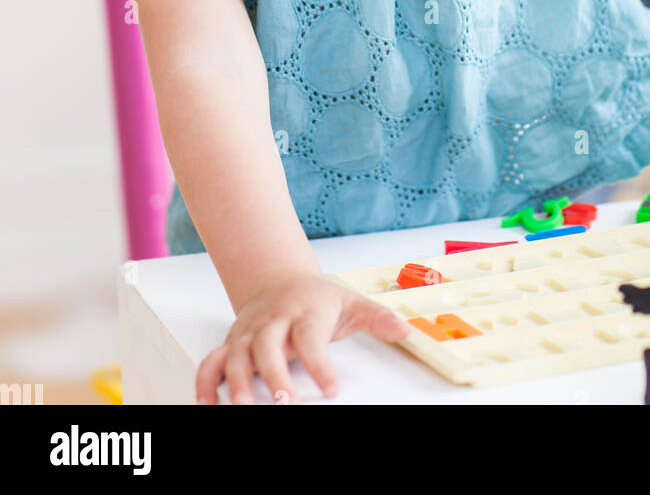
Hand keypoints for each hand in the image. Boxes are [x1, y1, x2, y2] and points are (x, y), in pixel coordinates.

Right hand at [195, 271, 411, 404]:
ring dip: (236, 382)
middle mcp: (272, 322)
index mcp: (304, 312)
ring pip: (236, 355)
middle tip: (285, 401)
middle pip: (268, 345)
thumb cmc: (315, 299)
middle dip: (273, 374)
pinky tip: (209, 405)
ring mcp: (248, 333)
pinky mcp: (231, 344)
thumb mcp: (350, 302)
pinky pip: (211, 362)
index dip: (320, 364)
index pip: (311, 337)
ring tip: (242, 408)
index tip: (332, 389)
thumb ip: (377, 318)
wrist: (279, 279)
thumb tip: (405, 330)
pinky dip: (205, 383)